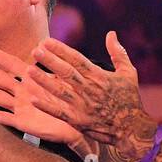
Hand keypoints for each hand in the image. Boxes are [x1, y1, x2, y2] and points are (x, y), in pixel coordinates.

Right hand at [0, 46, 82, 144]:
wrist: (79, 125)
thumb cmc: (72, 102)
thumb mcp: (65, 80)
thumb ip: (54, 64)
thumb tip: (44, 45)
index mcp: (34, 81)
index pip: (13, 65)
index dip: (0, 57)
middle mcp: (24, 93)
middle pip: (1, 79)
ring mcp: (21, 108)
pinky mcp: (23, 123)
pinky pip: (3, 118)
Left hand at [20, 33, 154, 146]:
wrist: (132, 128)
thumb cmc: (130, 99)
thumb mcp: (128, 73)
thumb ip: (118, 52)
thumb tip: (111, 33)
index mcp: (99, 76)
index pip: (77, 59)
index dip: (61, 50)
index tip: (46, 41)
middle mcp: (89, 90)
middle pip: (66, 72)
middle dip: (50, 61)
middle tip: (35, 50)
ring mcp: (83, 106)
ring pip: (60, 91)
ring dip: (44, 81)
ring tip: (29, 71)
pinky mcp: (79, 121)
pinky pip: (60, 113)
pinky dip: (47, 107)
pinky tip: (33, 99)